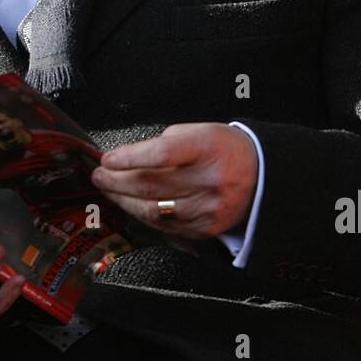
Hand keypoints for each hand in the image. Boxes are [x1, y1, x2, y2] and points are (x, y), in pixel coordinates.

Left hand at [89, 122, 257, 240]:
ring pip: (155, 210)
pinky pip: (166, 226)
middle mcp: (210, 181)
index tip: (107, 159)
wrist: (261, 174)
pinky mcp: (206, 228)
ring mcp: (209, 208)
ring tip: (110, 191)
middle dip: (117, 181)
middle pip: (152, 185)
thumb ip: (162, 144)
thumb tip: (124, 158)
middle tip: (99, 176)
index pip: (161, 154)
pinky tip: (132, 206)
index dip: (129, 158)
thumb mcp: (197, 132)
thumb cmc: (223, 149)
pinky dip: (144, 216)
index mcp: (207, 149)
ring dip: (125, 201)